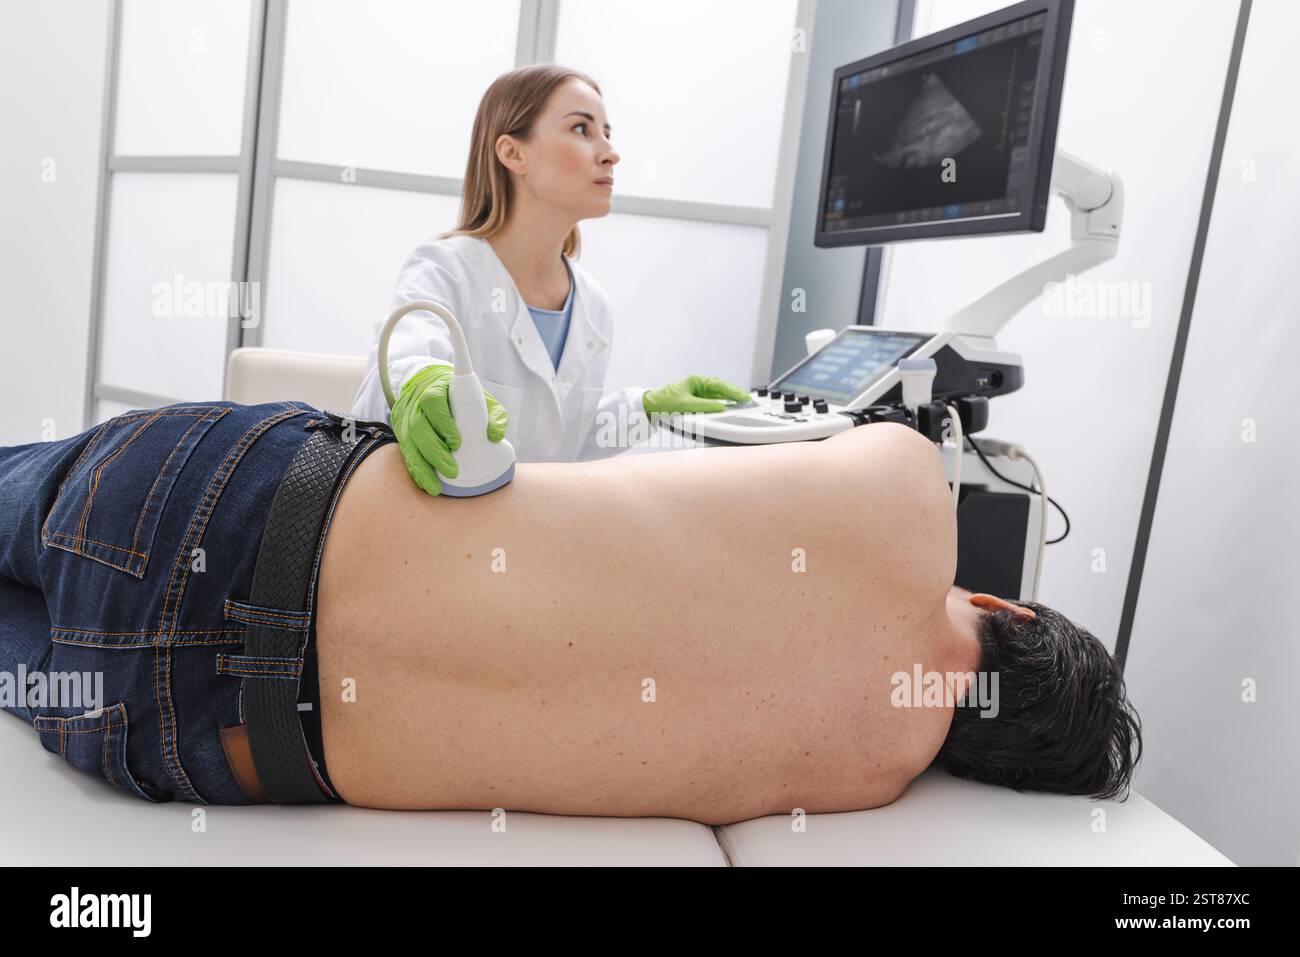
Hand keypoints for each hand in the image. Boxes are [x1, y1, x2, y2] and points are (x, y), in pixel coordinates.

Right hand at [390, 363, 509, 495]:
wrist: (436, 390)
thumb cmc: (462, 398)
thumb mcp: (481, 400)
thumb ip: (493, 415)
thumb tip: (495, 436)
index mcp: (435, 390)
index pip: (432, 401)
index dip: (442, 422)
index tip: (457, 442)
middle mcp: (416, 405)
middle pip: (418, 427)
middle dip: (434, 452)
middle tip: (452, 471)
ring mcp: (407, 421)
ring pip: (409, 443)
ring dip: (423, 466)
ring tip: (436, 486)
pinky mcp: (404, 436)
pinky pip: (406, 454)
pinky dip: (416, 470)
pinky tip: (426, 484)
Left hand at [642, 374, 749, 414]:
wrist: (651, 407)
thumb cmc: (665, 402)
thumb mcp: (686, 405)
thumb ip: (705, 406)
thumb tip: (722, 407)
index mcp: (697, 381)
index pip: (720, 385)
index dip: (734, 392)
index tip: (744, 398)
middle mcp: (700, 385)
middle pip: (722, 388)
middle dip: (735, 393)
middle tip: (748, 400)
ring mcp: (699, 392)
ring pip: (719, 394)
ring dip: (731, 398)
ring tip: (742, 402)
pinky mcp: (698, 400)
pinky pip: (714, 400)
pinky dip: (723, 403)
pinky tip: (730, 407)